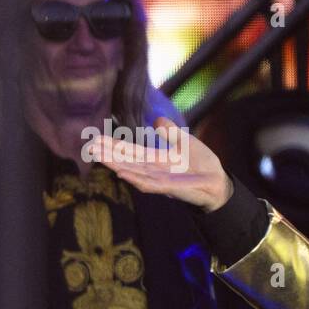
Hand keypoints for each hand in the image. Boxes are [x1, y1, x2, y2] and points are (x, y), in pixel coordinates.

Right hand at [88, 116, 233, 211]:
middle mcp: (154, 171)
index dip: (114, 145)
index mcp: (156, 160)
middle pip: (127, 161)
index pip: (131, 151)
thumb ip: (170, 133)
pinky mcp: (171, 189)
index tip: (96, 138)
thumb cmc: (203, 164)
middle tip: (89, 146)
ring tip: (99, 156)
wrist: (219, 182)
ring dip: (116, 164)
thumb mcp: (186, 142)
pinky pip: (150, 184)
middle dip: (109, 154)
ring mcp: (161, 180)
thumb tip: (157, 119)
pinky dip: (136, 179)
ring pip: (134, 172)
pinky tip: (122, 173)